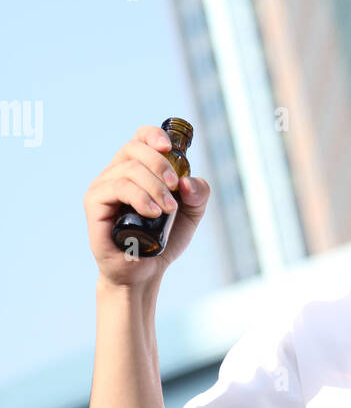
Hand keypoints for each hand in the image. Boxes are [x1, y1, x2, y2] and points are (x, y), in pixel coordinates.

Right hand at [84, 123, 209, 287]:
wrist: (145, 272)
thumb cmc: (164, 239)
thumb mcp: (192, 213)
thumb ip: (199, 194)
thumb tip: (188, 182)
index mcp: (137, 168)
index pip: (140, 137)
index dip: (154, 135)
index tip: (170, 149)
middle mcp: (116, 173)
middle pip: (134, 148)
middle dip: (160, 164)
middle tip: (175, 188)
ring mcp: (103, 187)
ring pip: (128, 169)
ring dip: (154, 186)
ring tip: (168, 209)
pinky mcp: (94, 204)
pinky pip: (116, 188)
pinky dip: (139, 197)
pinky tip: (153, 212)